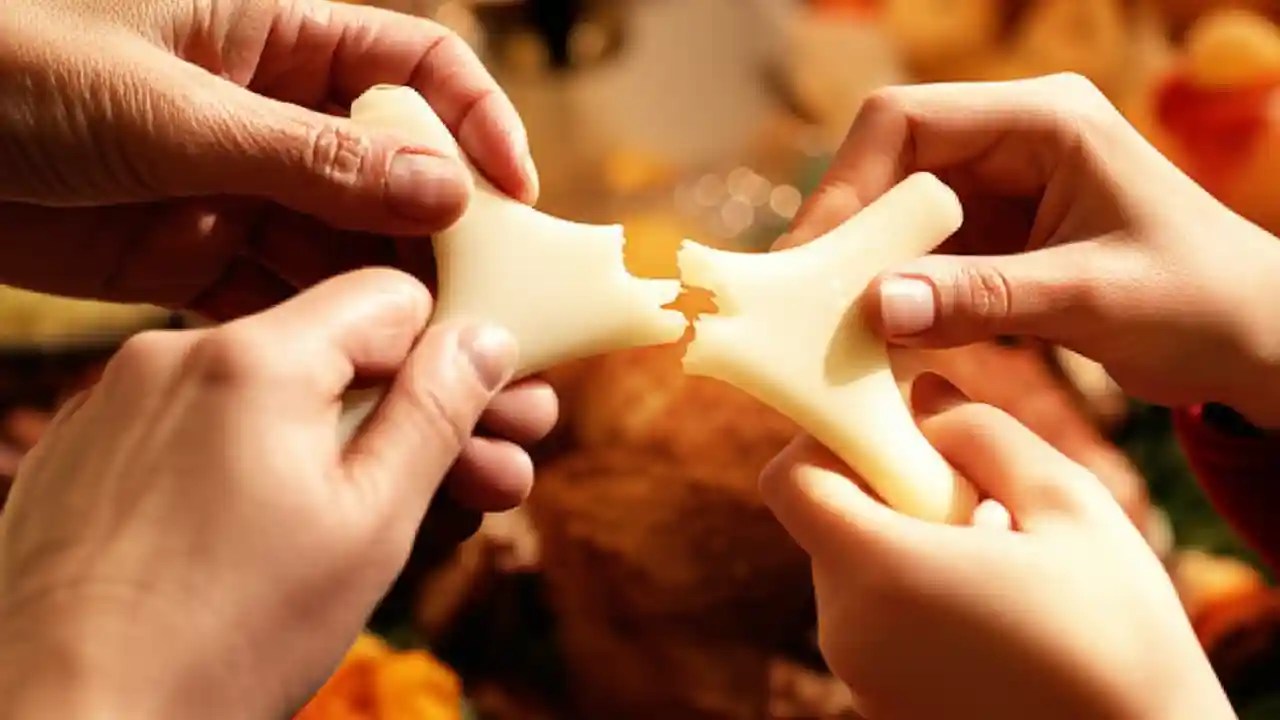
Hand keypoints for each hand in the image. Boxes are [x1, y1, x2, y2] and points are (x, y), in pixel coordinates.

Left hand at [0, 0, 535, 317]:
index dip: (478, 123)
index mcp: (275, 38)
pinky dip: (323, 333)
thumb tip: (447, 190)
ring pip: (345, 246)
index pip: (414, 68)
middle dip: (448, 238)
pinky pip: (282, 296)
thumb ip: (312, 157)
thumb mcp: (173, 111)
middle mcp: (273, 116)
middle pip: (395, 174)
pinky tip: (365, 373)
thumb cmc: (11, 69)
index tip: (519, 195)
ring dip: (394, 299)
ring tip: (445, 359)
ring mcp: (238, 189)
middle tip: (497, 308)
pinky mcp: (196, 256)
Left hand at [0, 269, 549, 718]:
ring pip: (270, 396)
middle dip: (418, 413)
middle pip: (332, 352)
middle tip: (489, 471)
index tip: (495, 406)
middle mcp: (174, 354)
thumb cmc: (230, 636)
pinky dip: (261, 464)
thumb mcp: (370, 523)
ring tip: (411, 518)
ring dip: (346, 445)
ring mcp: (119, 404)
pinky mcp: (86, 455)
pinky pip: (202, 431)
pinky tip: (303, 527)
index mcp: (253, 357)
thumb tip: (485, 337)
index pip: (389, 298)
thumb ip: (435, 413)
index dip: (454, 349)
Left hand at [759, 374, 1232, 719]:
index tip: (897, 434)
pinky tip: (997, 613)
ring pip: (856, 570)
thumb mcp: (1066, 503)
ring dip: (910, 545)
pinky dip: (918, 598)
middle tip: (981, 501)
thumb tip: (921, 395)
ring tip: (1002, 565)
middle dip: (888, 491)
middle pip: (828, 521)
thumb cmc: (1119, 634)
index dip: (829, 440)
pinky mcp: (884, 705)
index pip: (789, 480)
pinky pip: (877, 622)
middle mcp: (848, 630)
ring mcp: (861, 677)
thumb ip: (980, 432)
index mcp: (878, 572)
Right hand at [785, 73, 1279, 427]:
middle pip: (890, 167)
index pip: (906, 121)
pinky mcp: (998, 242)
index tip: (812, 259)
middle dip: (847, 233)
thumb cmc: (1202, 303)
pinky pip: (922, 260)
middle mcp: (1014, 144)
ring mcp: (1004, 193)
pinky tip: (879, 344)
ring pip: (897, 218)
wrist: (1256, 342)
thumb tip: (875, 308)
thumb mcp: (1092, 298)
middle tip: (808, 303)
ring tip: (834, 332)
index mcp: (1045, 121)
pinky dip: (897, 299)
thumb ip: (984, 298)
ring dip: (865, 271)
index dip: (846, 184)